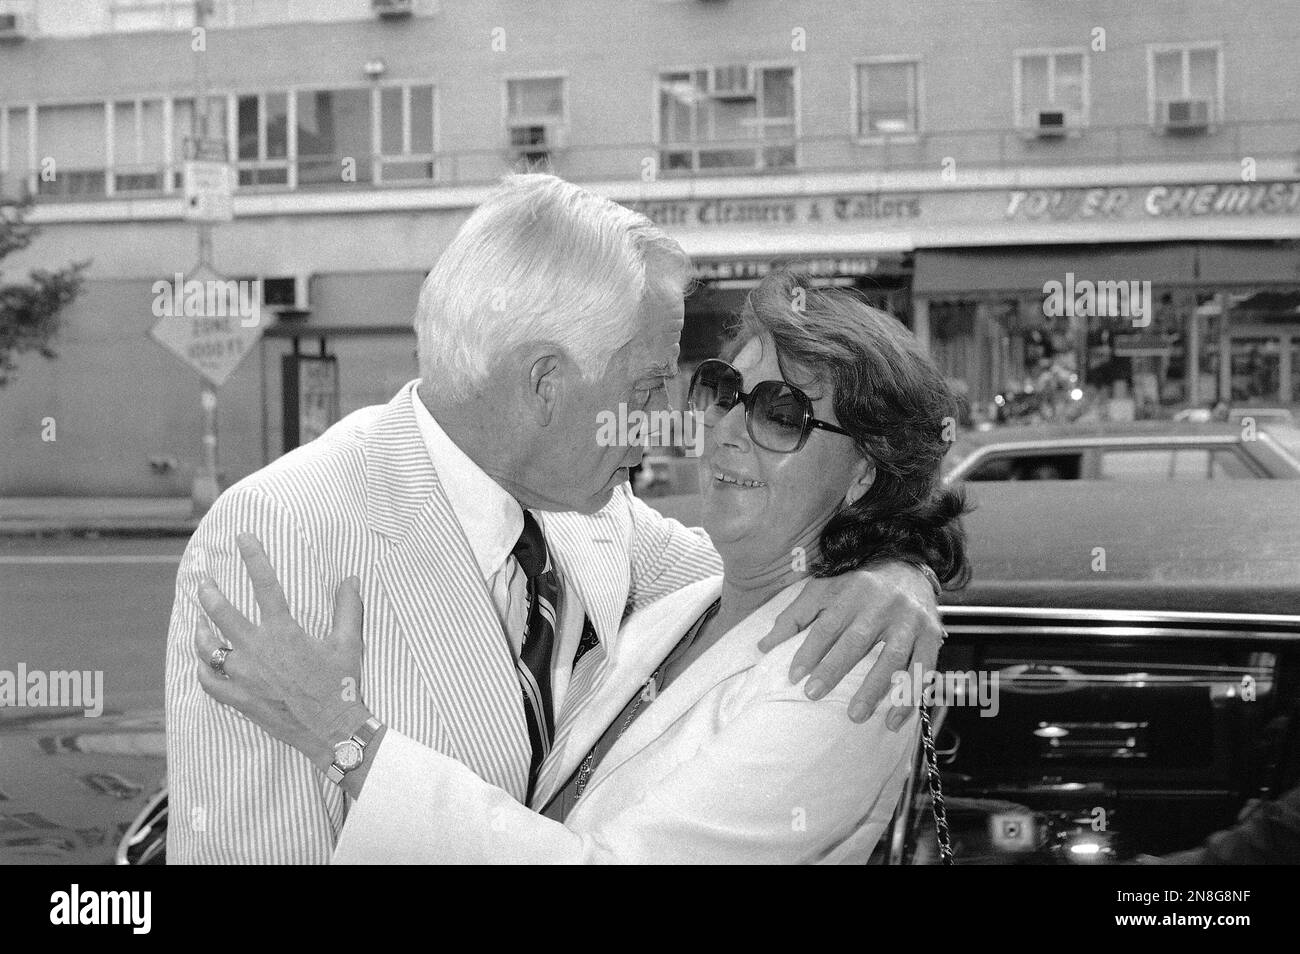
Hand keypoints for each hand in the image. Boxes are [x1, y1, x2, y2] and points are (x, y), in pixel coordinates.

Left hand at [193, 532, 370, 771]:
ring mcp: (244, 676)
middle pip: (221, 613)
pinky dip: (203, 669)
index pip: (266, 584)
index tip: (242, 537)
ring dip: (200, 631)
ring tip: (197, 620)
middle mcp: (257, 650)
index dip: (254, 556)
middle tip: (202, 579)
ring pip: (208, 648)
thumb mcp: (350, 643)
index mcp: (284, 632)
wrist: (331, 731)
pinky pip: (209, 682)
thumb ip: (348, 608)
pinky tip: (203, 662)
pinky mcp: (239, 699)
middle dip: (208, 592)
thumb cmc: (342, 686)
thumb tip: (351, 579)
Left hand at [758, 562, 942, 727]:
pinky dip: (911, 696)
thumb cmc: (858, 584)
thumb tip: (763, 646)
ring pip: (893, 657)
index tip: (794, 676)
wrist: (908, 564)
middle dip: (835, 669)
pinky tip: (896, 719)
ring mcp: (909, 620)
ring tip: (855, 715)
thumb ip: (794, 616)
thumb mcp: (823, 589)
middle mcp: (882, 604)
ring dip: (875, 689)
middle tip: (814, 695)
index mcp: (853, 592)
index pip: (828, 623)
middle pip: (858, 639)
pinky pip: (924, 668)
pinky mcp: (931, 634)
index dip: (810, 650)